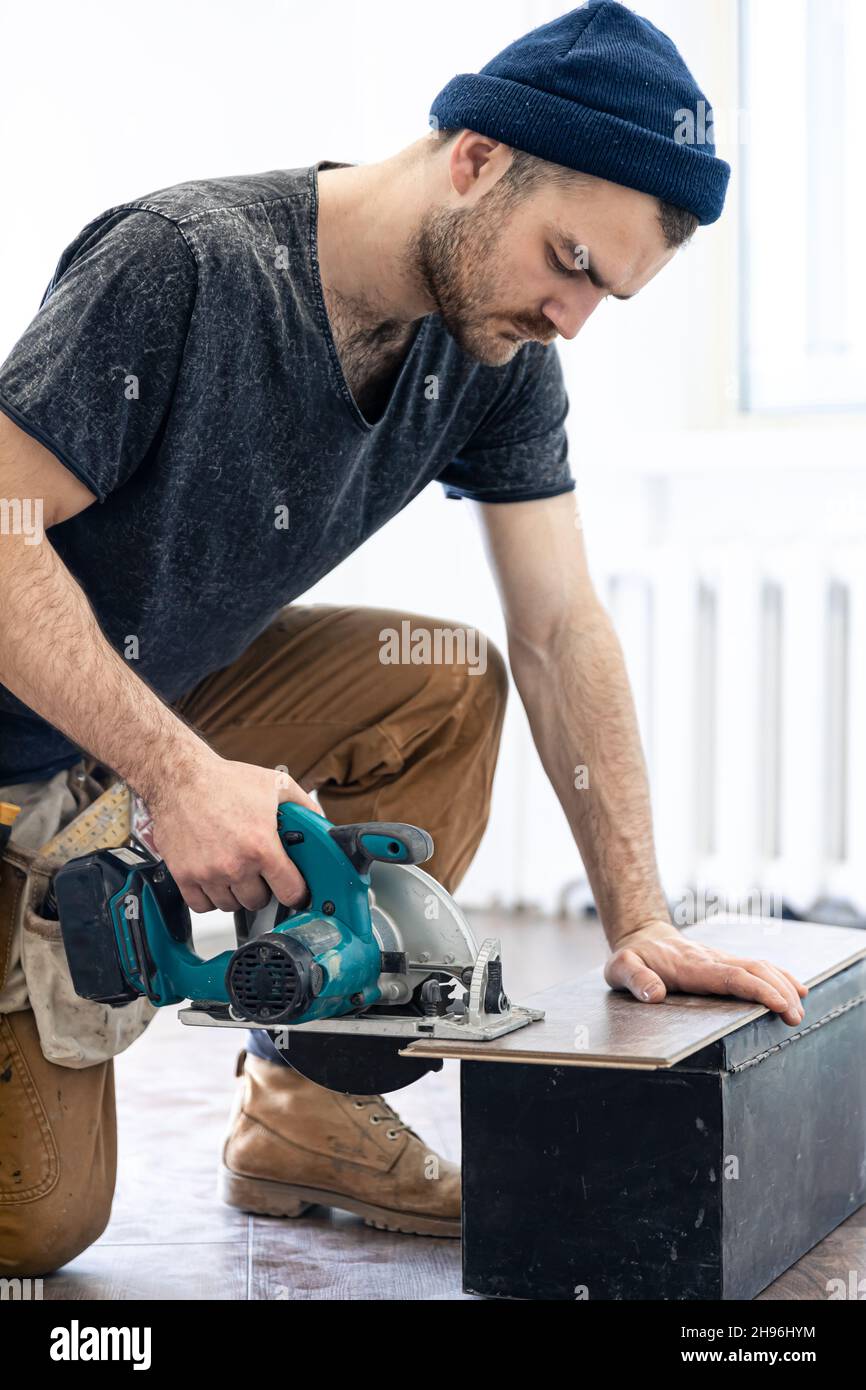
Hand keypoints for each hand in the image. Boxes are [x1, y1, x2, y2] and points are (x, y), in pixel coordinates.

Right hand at [149, 752, 321, 912]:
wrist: (178, 778)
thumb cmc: (225, 780)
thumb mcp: (276, 785)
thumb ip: (304, 806)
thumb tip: (321, 825)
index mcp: (262, 846)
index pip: (290, 892)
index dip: (296, 893)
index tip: (293, 890)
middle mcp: (235, 864)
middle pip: (258, 901)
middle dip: (262, 888)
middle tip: (257, 871)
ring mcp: (208, 873)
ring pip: (230, 906)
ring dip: (235, 893)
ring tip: (234, 870)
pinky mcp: (184, 876)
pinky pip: (202, 906)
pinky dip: (209, 897)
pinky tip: (214, 878)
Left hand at [604, 919, 807, 1026]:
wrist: (641, 935)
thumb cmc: (632, 956)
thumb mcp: (621, 968)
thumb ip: (635, 980)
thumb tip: (654, 994)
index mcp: (690, 966)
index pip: (730, 976)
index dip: (757, 989)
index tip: (778, 1004)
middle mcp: (710, 959)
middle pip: (752, 970)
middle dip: (778, 991)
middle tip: (795, 1017)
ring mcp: (719, 959)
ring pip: (759, 966)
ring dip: (782, 985)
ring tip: (799, 1011)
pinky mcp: (724, 963)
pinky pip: (756, 967)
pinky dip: (779, 977)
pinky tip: (796, 990)